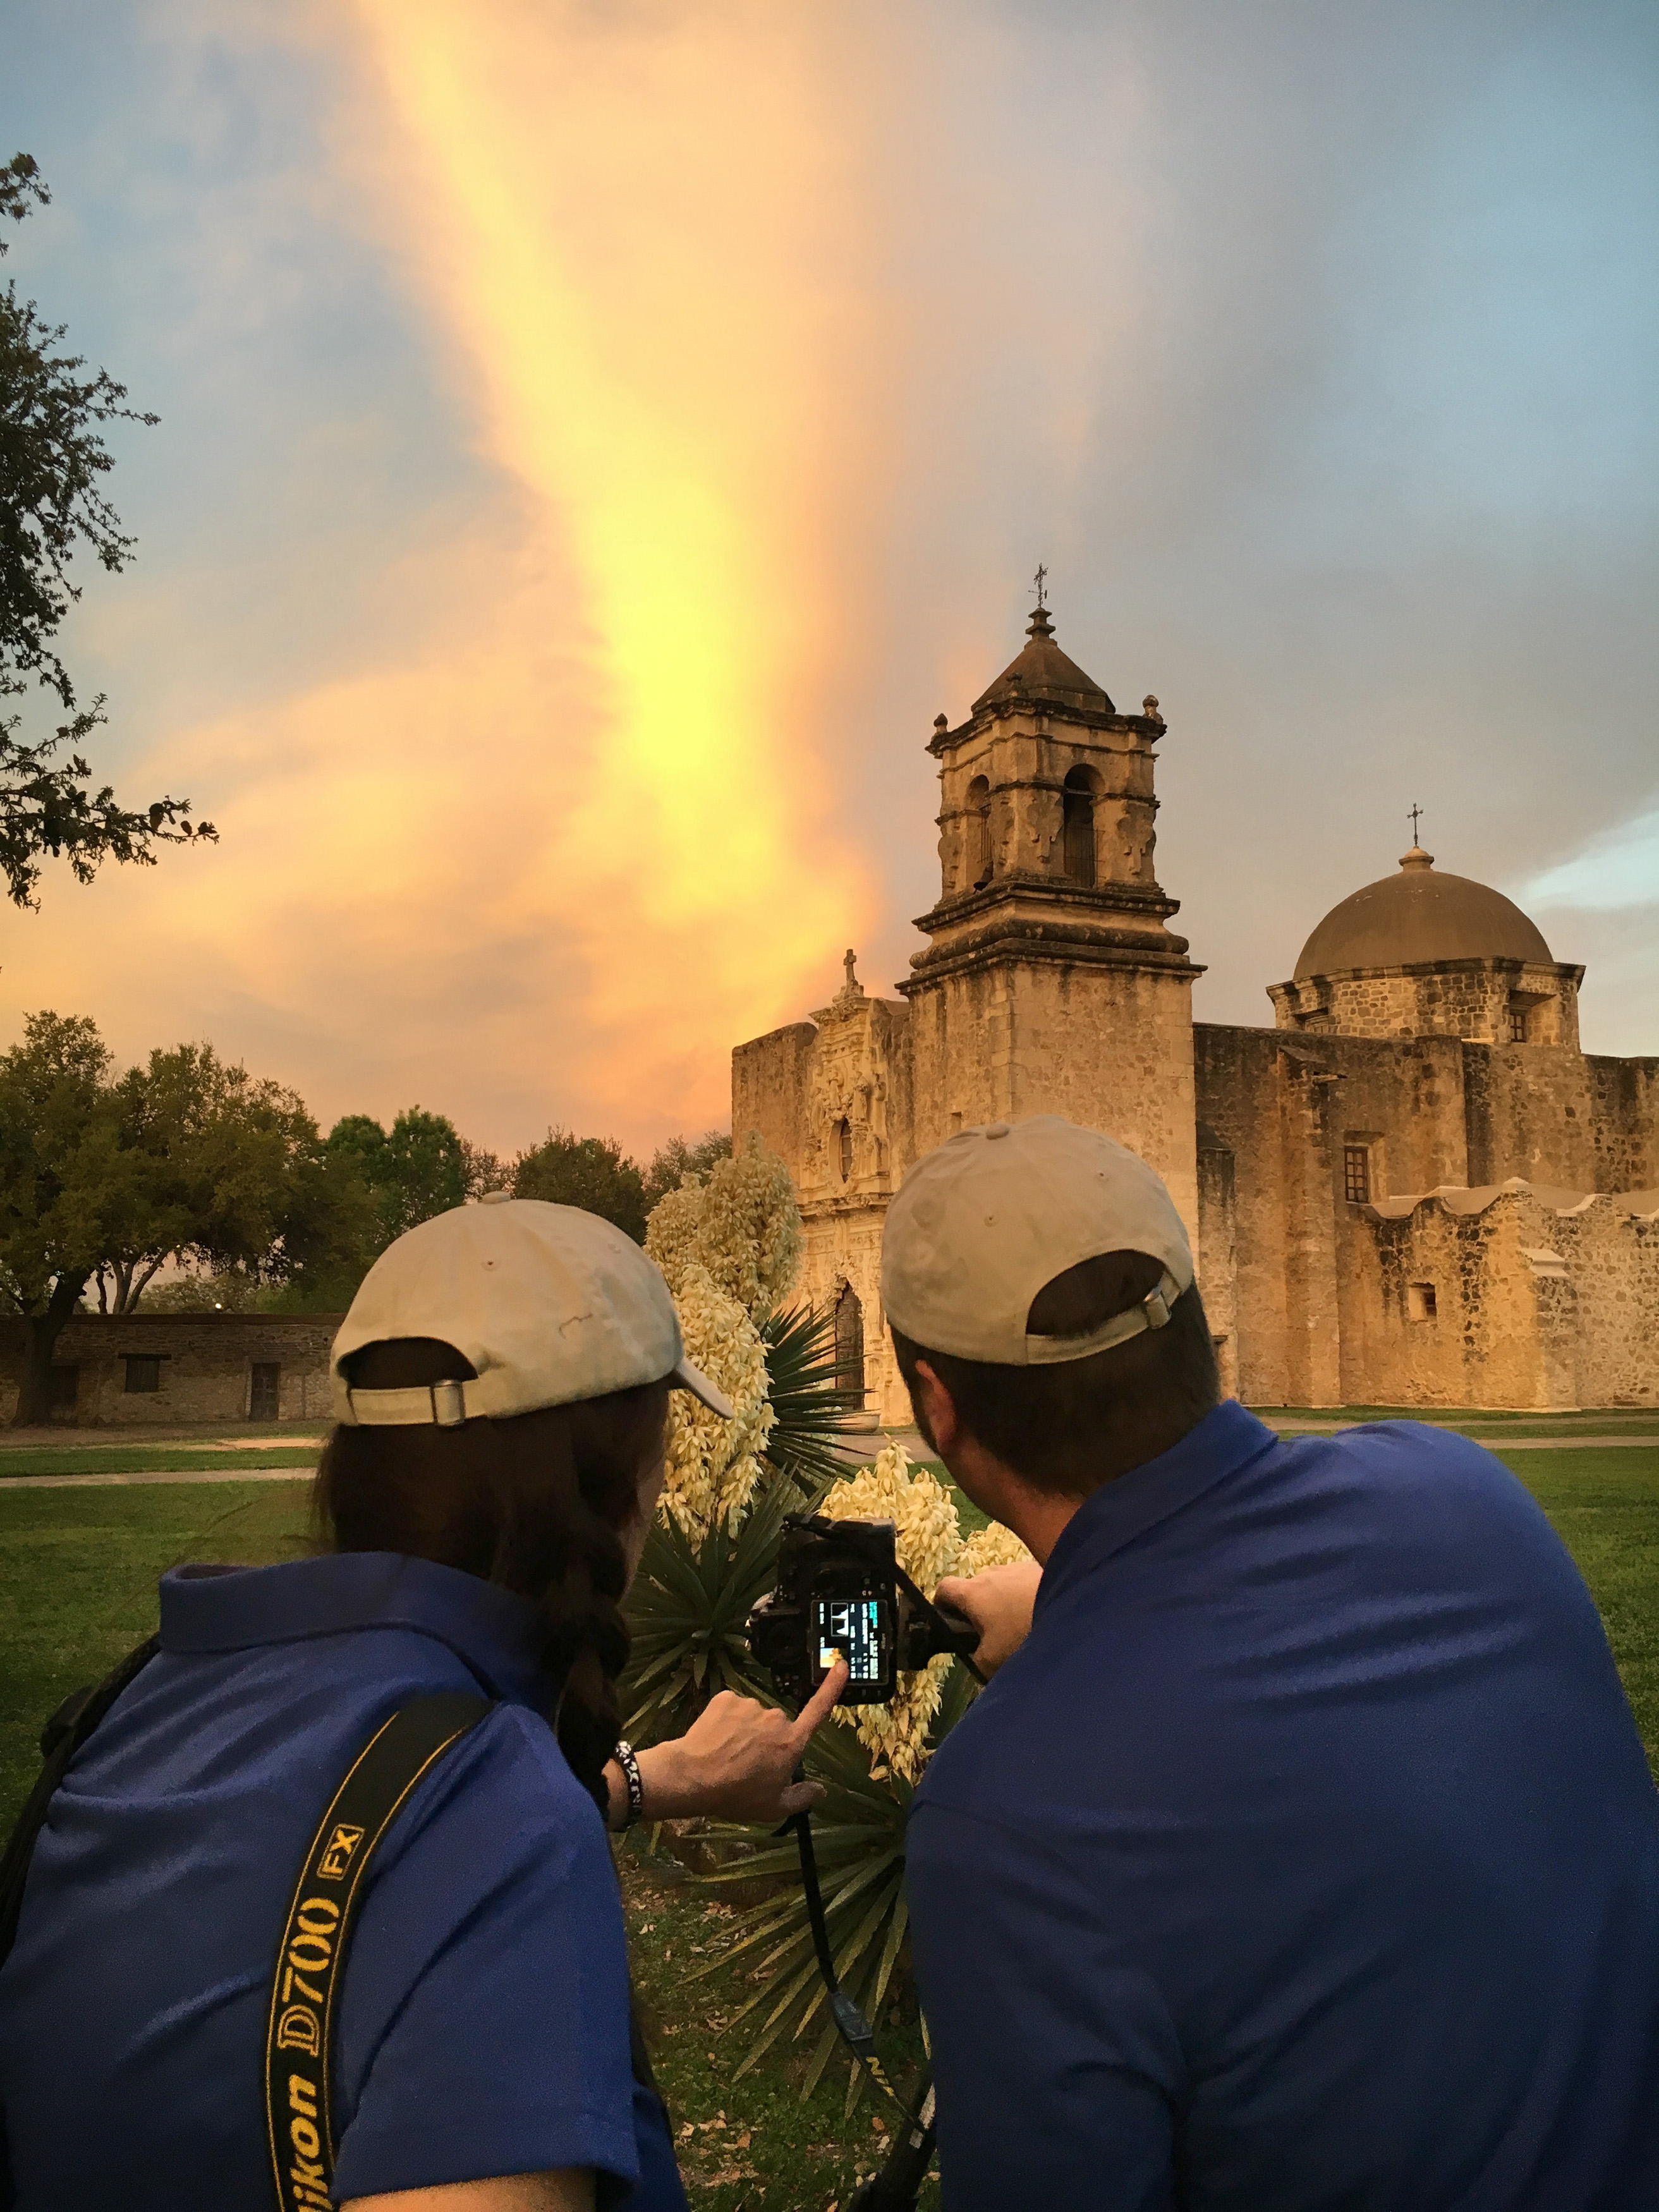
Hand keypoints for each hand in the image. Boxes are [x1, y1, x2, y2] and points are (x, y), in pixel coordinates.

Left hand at [614, 1658, 850, 1826]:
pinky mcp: (726, 1697)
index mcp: (791, 1743)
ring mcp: (750, 1704)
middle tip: (747, 1764)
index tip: (842, 1664)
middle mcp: (776, 1718)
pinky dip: (725, 1721)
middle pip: (776, 1725)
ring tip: (727, 1754)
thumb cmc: (736, 1796)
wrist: (692, 1777)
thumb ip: (801, 1797)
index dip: (832, 1687)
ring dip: (744, 1730)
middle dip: (766, 1739)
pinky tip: (715, 1739)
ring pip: (753, 1716)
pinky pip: (731, 1708)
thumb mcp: (773, 1808)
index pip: (818, 1710)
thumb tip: (821, 1790)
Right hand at [935, 1561, 1041, 1678]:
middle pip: (974, 1587)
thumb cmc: (1021, 1632)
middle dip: (978, 1607)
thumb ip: (976, 1661)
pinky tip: (1038, 1612)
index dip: (942, 1604)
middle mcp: (989, 1573)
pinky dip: (1023, 1594)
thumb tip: (976, 1660)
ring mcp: (1014, 1567)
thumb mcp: (992, 1660)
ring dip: (1003, 1599)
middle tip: (992, 1632)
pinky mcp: (1036, 1567)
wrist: (1070, 1610)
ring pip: (999, 1583)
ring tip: (1020, 1622)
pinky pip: (1021, 1581)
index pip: (943, 1588)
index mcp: (972, 1592)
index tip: (951, 1621)